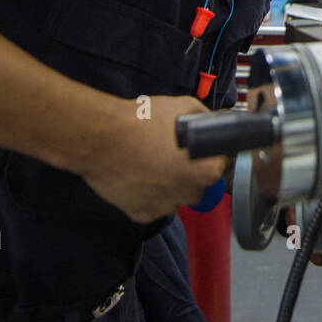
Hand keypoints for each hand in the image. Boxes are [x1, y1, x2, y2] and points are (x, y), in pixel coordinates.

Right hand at [82, 95, 228, 224]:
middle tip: (169, 152)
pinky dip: (146, 193)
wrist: (102, 137)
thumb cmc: (143, 122)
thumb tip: (213, 121)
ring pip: (174, 196)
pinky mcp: (142, 214)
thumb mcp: (183, 106)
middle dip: (188, 171)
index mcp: (206, 171)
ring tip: (149, 162)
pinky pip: (151, 205)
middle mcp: (190, 194)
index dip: (208, 155)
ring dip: (168, 184)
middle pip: (197, 184)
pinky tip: (137, 175)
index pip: (219, 166)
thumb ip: (205, 118)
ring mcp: (165, 207)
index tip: (196, 149)